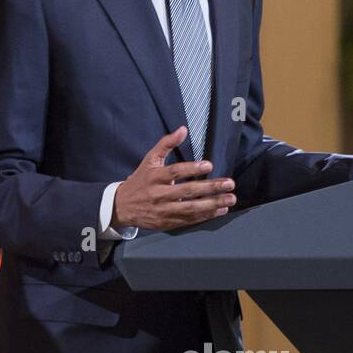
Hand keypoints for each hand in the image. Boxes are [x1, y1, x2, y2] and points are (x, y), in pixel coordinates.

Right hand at [113, 126, 235, 230]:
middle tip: (229, 184)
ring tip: (230, 198)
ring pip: (191, 208)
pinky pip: (189, 219)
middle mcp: (159, 194)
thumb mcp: (150, 160)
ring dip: (212, 204)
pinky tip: (220, 210)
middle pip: (187, 191)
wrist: (122, 206)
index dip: (192, 169)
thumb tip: (183, 129)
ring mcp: (164, 210)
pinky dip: (206, 215)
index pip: (175, 172)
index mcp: (155, 177)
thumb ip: (166, 144)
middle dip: (210, 188)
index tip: (209, 165)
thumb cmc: (140, 180)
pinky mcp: (168, 222)